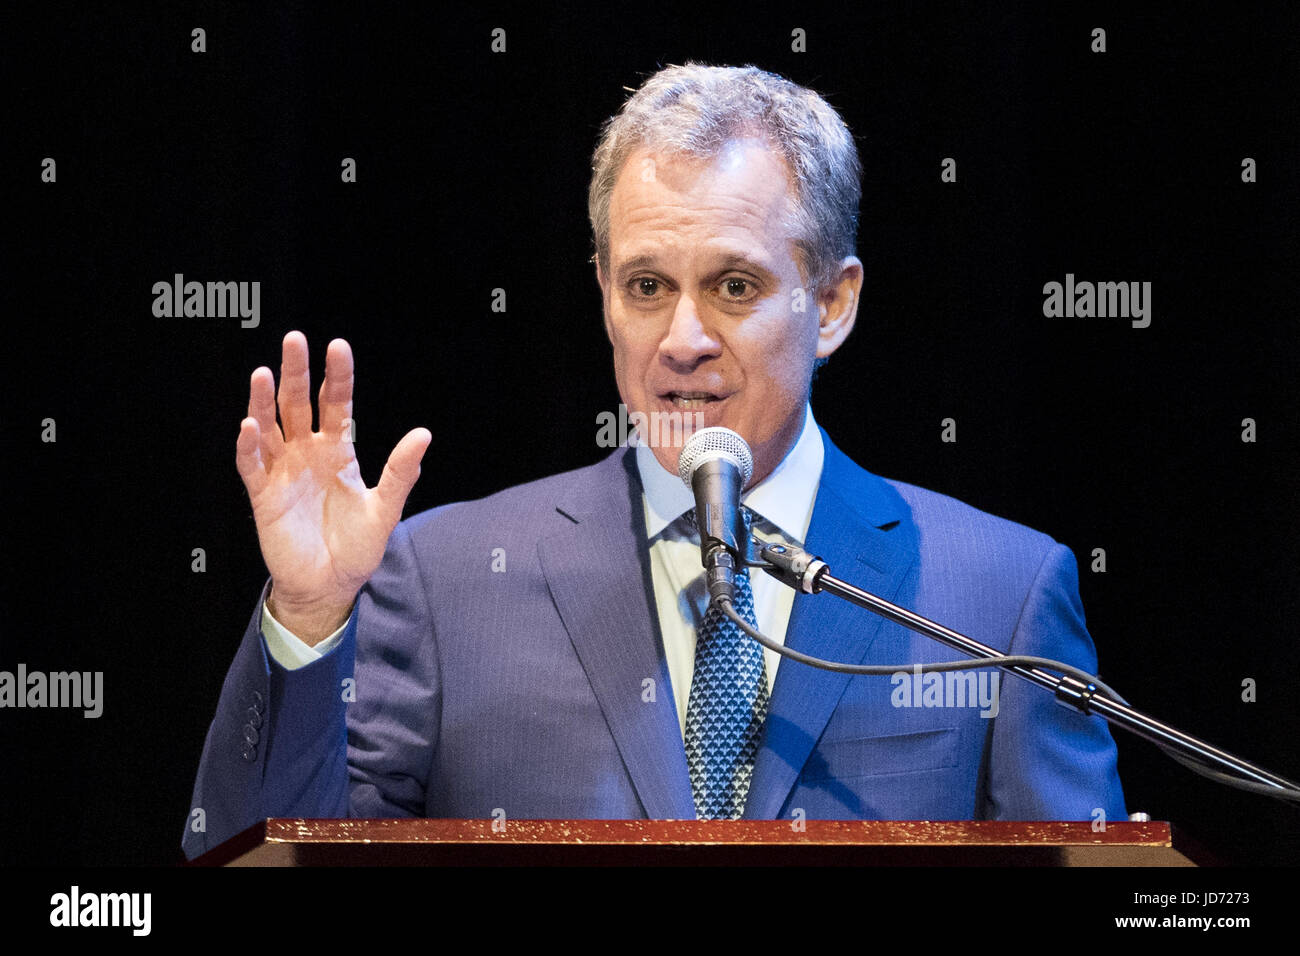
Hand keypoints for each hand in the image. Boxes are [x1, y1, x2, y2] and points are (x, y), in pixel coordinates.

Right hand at [235, 331, 430, 643]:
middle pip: (298, 404)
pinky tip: (249, 425)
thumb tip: (424, 434)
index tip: (337, 345)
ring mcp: (283, 471)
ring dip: (263, 401)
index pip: (336, 403)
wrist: (329, 586)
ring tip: (263, 374)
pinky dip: (248, 445)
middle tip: (294, 339)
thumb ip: (401, 472)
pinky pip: (251, 465)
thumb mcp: (385, 509)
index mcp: (339, 451)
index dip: (336, 376)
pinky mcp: (263, 495)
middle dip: (296, 372)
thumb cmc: (357, 548)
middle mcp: (307, 453)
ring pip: (269, 427)